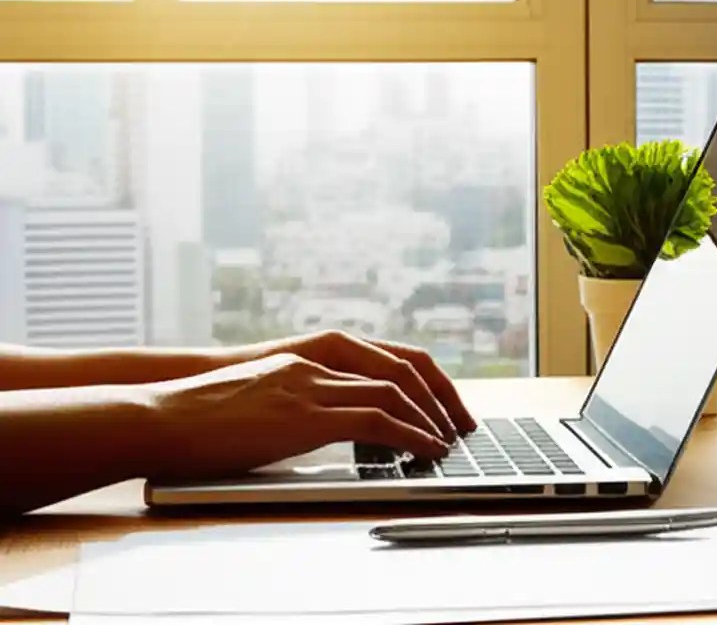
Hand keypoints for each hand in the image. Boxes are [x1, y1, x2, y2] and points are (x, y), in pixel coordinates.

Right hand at [144, 353, 449, 479]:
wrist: (162, 415)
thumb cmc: (207, 414)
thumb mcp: (268, 395)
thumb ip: (306, 398)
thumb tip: (337, 423)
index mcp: (314, 354)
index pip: (392, 357)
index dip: (428, 380)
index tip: (449, 405)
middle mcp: (319, 363)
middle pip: (403, 369)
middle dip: (442, 398)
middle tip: (464, 425)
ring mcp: (311, 385)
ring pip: (394, 392)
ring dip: (430, 418)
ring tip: (449, 442)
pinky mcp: (303, 415)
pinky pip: (374, 420)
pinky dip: (409, 434)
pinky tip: (425, 450)